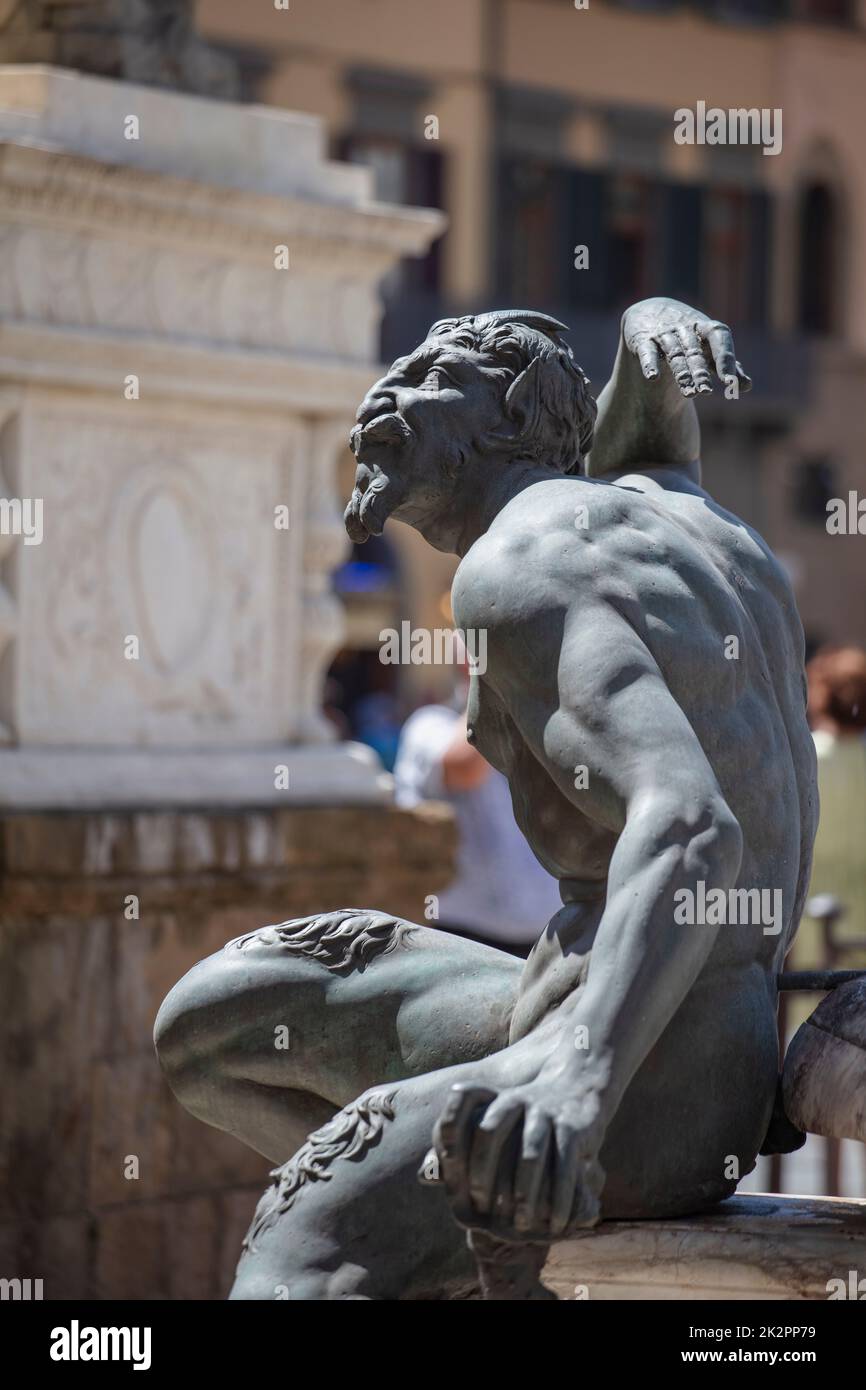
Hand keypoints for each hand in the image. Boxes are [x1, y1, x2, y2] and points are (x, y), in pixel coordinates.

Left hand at [421, 1073, 605, 1241]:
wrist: (576, 1087)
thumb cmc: (526, 1119)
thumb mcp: (495, 1121)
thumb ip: (460, 1147)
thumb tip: (423, 1176)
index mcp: (492, 1098)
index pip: (462, 1102)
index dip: (450, 1130)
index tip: (448, 1168)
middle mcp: (516, 1100)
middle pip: (489, 1130)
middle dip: (482, 1172)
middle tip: (482, 1207)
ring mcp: (545, 1111)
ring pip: (530, 1154)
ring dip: (524, 1193)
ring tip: (522, 1224)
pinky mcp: (573, 1125)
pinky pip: (564, 1164)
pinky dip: (560, 1197)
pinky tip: (556, 1221)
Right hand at [623, 297, 751, 398]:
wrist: (649, 311)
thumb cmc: (686, 334)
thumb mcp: (707, 345)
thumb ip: (725, 365)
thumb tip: (747, 386)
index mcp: (705, 328)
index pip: (720, 339)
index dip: (725, 359)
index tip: (730, 382)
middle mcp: (685, 329)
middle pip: (695, 352)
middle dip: (700, 372)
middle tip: (707, 392)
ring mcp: (663, 333)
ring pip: (674, 355)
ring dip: (682, 374)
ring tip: (691, 394)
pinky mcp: (642, 340)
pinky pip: (647, 352)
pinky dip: (650, 363)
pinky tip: (653, 377)